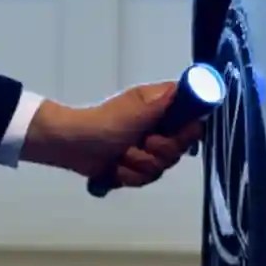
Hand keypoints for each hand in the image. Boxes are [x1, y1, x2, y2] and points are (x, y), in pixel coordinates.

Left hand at [22, 82, 204, 188]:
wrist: (71, 146)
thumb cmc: (101, 124)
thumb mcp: (132, 111)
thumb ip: (161, 101)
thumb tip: (186, 86)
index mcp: (161, 107)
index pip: (193, 119)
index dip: (188, 131)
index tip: (175, 134)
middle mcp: (159, 126)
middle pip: (180, 148)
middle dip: (157, 151)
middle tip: (138, 143)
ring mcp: (148, 148)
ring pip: (162, 167)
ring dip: (138, 164)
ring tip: (121, 155)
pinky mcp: (137, 167)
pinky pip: (147, 179)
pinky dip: (129, 176)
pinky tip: (116, 168)